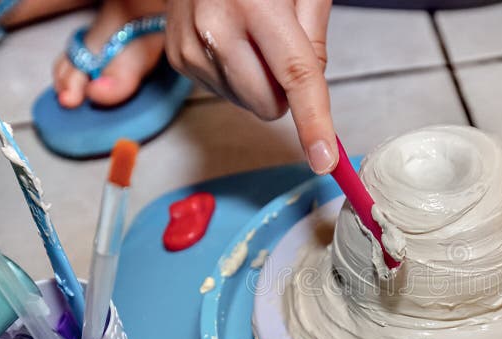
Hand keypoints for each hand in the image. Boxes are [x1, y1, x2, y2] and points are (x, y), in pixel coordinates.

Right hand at [165, 0, 336, 173]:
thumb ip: (315, 41)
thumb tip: (312, 93)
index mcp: (254, 4)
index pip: (295, 76)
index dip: (314, 122)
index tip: (325, 160)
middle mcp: (214, 28)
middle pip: (268, 104)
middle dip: (285, 91)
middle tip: (281, 48)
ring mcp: (189, 46)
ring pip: (246, 103)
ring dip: (259, 81)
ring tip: (250, 35)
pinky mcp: (177, 57)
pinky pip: (224, 92)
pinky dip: (236, 75)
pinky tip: (230, 41)